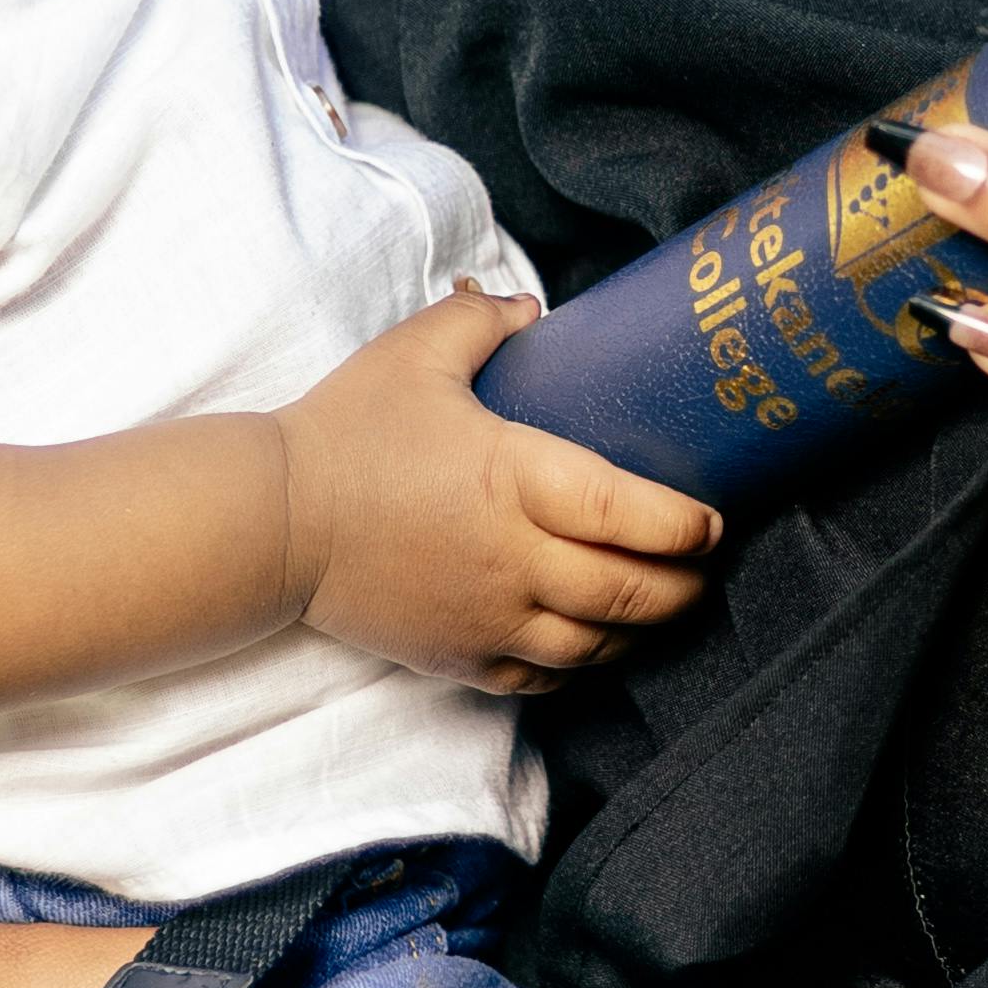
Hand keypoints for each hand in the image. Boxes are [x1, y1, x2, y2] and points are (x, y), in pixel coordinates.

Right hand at [275, 285, 721, 691]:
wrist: (272, 521)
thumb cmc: (346, 431)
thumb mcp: (414, 354)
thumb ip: (481, 321)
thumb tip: (530, 308)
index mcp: (513, 478)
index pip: (626, 513)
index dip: (684, 526)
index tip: (714, 523)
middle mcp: (512, 559)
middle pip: (628, 592)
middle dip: (683, 587)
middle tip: (706, 569)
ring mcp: (487, 616)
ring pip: (594, 646)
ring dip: (642, 632)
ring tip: (664, 607)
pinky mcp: (458, 655)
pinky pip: (541, 679)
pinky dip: (580, 667)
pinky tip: (594, 646)